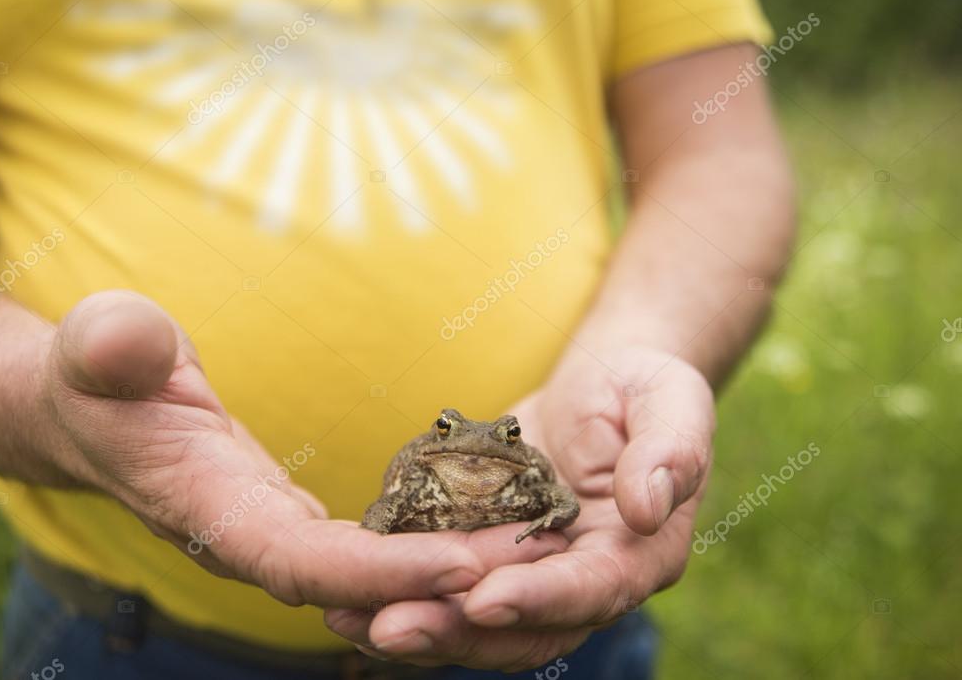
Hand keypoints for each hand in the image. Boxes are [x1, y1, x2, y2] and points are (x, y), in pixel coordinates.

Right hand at [37, 291, 565, 609]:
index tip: (463, 564)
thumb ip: (112, 348)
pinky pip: (373, 544)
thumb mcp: (99, 347)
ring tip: (545, 545)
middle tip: (541, 562)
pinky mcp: (297, 519)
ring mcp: (278, 533)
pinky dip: (430, 542)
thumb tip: (122, 343)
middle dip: (444, 582)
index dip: (379, 571)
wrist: (92, 409)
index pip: (299, 562)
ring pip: (375, 571)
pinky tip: (492, 523)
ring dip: (456, 568)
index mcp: (207, 510)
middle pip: (358, 583)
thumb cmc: (95, 375)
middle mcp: (251, 539)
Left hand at [325, 345, 714, 669]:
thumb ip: (669, 452)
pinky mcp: (488, 550)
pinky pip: (444, 582)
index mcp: (638, 555)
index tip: (483, 600)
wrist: (601, 382)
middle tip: (389, 629)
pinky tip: (346, 591)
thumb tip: (646, 508)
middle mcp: (581, 579)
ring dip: (417, 624)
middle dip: (455, 633)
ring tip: (351, 622)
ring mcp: (530, 570)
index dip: (539, 600)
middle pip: (522, 628)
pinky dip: (400, 590)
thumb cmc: (643, 386)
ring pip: (474, 619)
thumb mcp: (669, 400)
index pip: (590, 591)